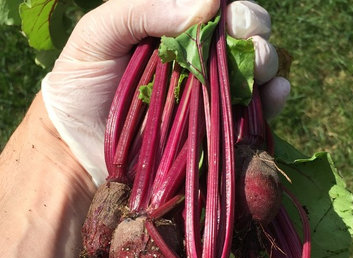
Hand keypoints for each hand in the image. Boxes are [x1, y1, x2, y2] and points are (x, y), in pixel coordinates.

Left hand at [42, 0, 289, 185]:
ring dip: (265, 61)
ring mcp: (210, 94)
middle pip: (243, 33)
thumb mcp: (97, 36)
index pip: (215, 7)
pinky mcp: (217, 130)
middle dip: (253, 28)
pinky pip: (255, 111)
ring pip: (255, 68)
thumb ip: (142, 10)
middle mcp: (198, 58)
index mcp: (172, 28)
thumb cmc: (81, 86)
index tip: (231, 15)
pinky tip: (274, 92)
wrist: (78, 149)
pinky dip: (272, 100)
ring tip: (259, 66)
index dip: (231, 7)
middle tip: (248, 35)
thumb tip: (208, 3)